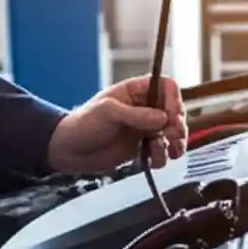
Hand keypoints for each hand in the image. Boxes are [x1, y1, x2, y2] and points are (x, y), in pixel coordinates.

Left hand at [46, 74, 186, 173]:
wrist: (70, 150)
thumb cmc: (84, 124)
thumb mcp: (108, 113)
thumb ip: (137, 115)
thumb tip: (164, 118)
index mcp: (135, 91)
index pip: (166, 87)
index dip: (173, 100)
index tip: (172, 117)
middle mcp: (144, 108)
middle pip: (174, 111)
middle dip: (178, 126)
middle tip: (172, 137)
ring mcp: (144, 128)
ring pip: (172, 133)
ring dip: (176, 144)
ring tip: (170, 152)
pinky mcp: (142, 147)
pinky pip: (162, 151)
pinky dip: (163, 157)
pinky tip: (154, 161)